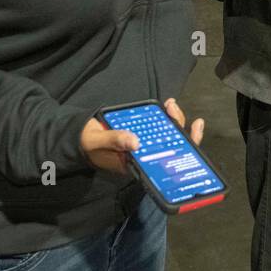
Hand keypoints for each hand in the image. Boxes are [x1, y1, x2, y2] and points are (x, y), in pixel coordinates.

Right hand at [80, 97, 204, 175]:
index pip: (165, 164)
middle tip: (175, 111)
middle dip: (180, 131)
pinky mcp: (143, 135)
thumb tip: (134, 142)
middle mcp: (145, 157)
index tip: (190, 140)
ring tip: (171, 105)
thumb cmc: (88, 144)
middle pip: (171, 148)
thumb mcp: (97, 142)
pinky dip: (165, 117)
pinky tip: (168, 105)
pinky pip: (159, 128)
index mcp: (136, 166)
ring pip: (167, 136)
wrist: (81, 137)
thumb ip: (114, 141)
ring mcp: (145, 146)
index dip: (182, 155)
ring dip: (173, 120)